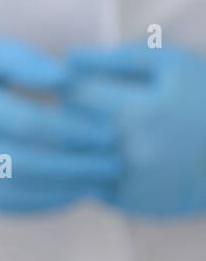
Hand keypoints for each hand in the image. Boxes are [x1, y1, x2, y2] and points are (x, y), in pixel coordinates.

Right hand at [0, 37, 120, 212]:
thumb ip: (26, 62)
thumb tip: (68, 78)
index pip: (26, 123)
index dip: (71, 131)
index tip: (107, 132)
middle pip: (24, 162)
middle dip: (75, 167)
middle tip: (115, 164)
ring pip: (14, 190)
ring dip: (62, 191)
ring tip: (99, 183)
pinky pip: (1, 204)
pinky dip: (39, 204)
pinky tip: (69, 195)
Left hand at [66, 43, 205, 216]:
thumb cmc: (203, 98)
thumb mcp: (173, 66)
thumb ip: (121, 59)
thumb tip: (70, 59)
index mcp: (141, 114)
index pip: (76, 93)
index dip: (80, 83)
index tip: (94, 81)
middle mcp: (132, 153)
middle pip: (69, 125)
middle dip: (77, 110)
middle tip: (97, 103)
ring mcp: (129, 181)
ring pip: (72, 153)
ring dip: (78, 137)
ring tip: (104, 124)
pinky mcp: (127, 201)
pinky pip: (86, 177)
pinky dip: (90, 162)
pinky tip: (116, 148)